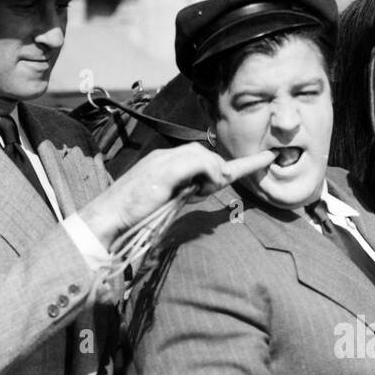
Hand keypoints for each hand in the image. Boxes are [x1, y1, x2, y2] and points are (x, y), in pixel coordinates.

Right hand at [81, 144, 274, 246]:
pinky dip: (206, 174)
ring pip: (205, 156)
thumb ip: (187, 192)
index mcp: (167, 166)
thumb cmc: (136, 218)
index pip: (206, 159)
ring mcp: (164, 161)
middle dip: (217, 173)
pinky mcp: (164, 169)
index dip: (238, 163)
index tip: (266, 159)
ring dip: (211, 175)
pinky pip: (198, 162)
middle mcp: (166, 158)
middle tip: (203, 192)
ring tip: (194, 194)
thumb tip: (209, 186)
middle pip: (206, 155)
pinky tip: (197, 188)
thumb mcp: (168, 204)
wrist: (108, 219)